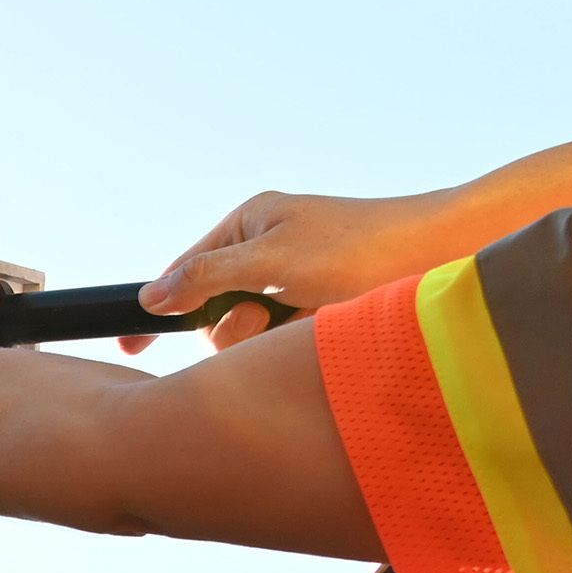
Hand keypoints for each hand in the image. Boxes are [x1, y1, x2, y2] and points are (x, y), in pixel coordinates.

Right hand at [121, 189, 455, 353]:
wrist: (440, 254)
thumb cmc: (359, 247)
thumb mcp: (270, 260)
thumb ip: (205, 279)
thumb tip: (151, 297)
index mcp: (249, 224)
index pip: (185, 272)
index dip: (160, 308)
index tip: (131, 348)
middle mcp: (266, 253)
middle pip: (214, 312)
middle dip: (234, 325)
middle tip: (267, 318)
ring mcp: (292, 283)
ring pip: (248, 334)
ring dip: (269, 336)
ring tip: (310, 318)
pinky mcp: (317, 310)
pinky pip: (281, 341)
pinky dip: (295, 341)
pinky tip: (325, 327)